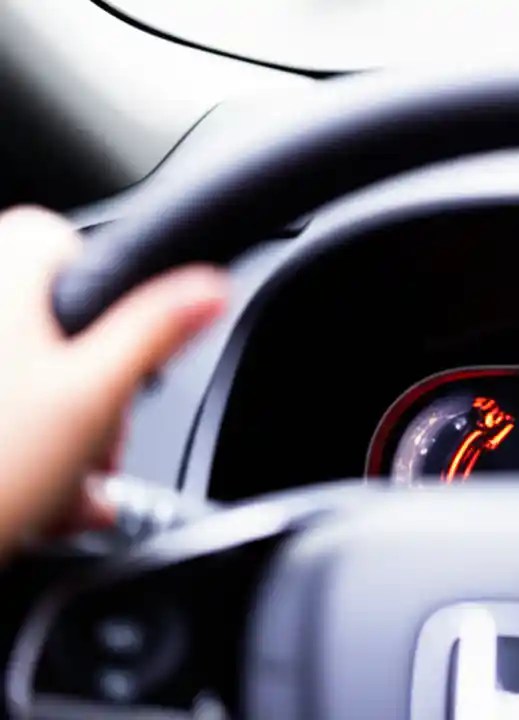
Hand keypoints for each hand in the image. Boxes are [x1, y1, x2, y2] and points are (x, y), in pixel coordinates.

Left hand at [0, 207, 226, 554]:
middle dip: (87, 391)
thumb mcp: (92, 398)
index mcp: (1, 281)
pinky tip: (36, 503)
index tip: (113, 349)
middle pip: (47, 324)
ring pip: (26, 381)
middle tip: (93, 442)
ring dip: (59, 435)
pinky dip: (26, 452)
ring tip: (63, 490)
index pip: (56, 240)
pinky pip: (12, 420)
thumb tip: (213, 285)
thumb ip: (156, 331)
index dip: (100, 294)